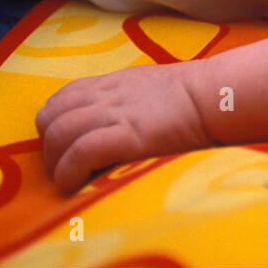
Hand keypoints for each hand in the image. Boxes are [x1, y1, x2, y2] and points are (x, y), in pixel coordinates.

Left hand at [35, 62, 214, 194]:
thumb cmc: (199, 95)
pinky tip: (76, 184)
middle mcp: (107, 95)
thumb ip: (133, 98)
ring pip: (59, 132)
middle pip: (51, 115)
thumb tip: (126, 119)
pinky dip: (69, 171)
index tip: (66, 144)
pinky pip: (81, 151)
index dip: (56, 122)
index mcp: (115, 82)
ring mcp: (115, 113)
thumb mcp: (155, 87)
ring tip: (68, 179)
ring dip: (55, 162)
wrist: (218, 95)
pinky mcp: (127, 135)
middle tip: (63, 166)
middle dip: (49, 144)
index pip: (64, 97)